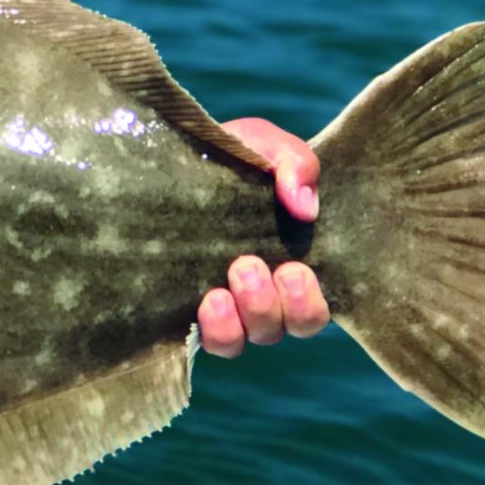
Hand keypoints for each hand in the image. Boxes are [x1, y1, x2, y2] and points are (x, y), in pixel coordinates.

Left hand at [196, 118, 328, 356]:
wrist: (173, 155)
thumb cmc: (232, 155)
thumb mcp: (265, 144)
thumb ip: (295, 162)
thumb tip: (304, 207)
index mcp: (289, 261)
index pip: (312, 307)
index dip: (307, 303)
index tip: (293, 270)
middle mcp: (261, 293)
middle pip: (284, 328)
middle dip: (271, 305)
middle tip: (247, 265)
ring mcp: (224, 305)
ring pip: (244, 341)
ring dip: (240, 319)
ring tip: (219, 289)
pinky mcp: (185, 309)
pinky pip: (206, 340)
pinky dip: (213, 329)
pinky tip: (204, 302)